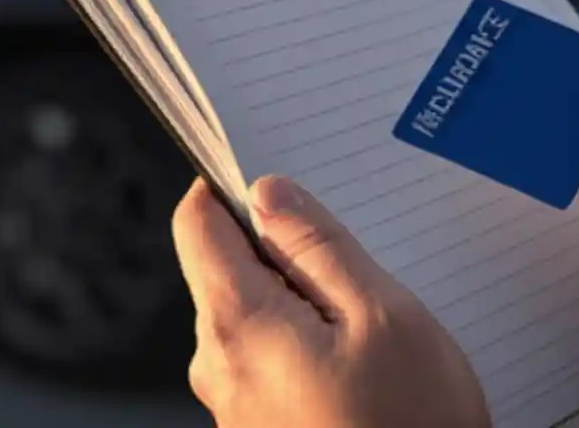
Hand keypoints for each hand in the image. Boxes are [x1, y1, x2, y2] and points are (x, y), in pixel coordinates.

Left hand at [173, 176, 488, 427]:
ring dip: (296, 302)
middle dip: (276, 252)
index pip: (196, 223)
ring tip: (363, 325)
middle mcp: (216, 364)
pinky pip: (262, 359)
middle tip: (348, 265)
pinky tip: (354, 365)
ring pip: (248, 315)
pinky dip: (299, 344)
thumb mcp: (383, 317)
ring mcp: (231, 402)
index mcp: (236, 324)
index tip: (263, 176)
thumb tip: (267, 193)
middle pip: (223, 269)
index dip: (225, 187)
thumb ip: (317, 245)